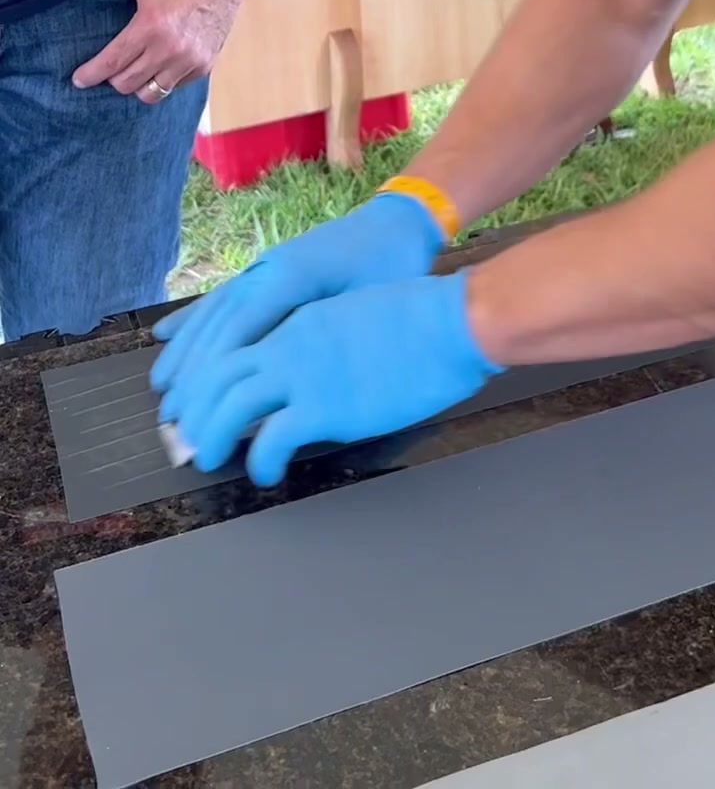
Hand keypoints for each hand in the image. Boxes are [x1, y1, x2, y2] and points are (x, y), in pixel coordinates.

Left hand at [73, 0, 243, 103]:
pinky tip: (157, 69)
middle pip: (127, 83)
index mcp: (150, 26)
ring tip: (132, 74)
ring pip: (151, 93)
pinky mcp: (204, 64)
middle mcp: (169, 49)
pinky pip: (175, 86)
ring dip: (137, 85)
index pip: (112, 62)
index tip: (78, 80)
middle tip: (109, 70)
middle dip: (112, 79)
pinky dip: (162, 81)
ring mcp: (189, 60)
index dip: (91, 74)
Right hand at [150, 190, 445, 395]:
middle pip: (219, 324)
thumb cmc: (390, 268)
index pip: (240, 330)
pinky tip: (164, 335)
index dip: (214, 372)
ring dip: (185, 349)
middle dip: (192, 372)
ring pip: (213, 311)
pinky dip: (192, 318)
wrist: (394, 225)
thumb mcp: (369, 303)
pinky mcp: (264, 270)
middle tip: (172, 417)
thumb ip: (328, 336)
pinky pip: (221, 297)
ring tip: (160, 386)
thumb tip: (289, 382)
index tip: (198, 412)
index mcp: (293, 277)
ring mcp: (262, 268)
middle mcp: (268, 270)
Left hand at [160, 271, 500, 485]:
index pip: (236, 347)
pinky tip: (266, 472)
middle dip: (196, 408)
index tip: (202, 400)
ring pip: (230, 405)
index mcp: (300, 321)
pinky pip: (271, 439)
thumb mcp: (360, 316)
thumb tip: (322, 366)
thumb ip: (330, 338)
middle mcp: (290, 344)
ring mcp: (304, 374)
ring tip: (211, 457)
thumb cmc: (423, 318)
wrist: (451, 322)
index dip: (211, 377)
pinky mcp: (324, 406)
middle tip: (190, 437)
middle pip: (218, 374)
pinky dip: (258, 460)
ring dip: (213, 435)